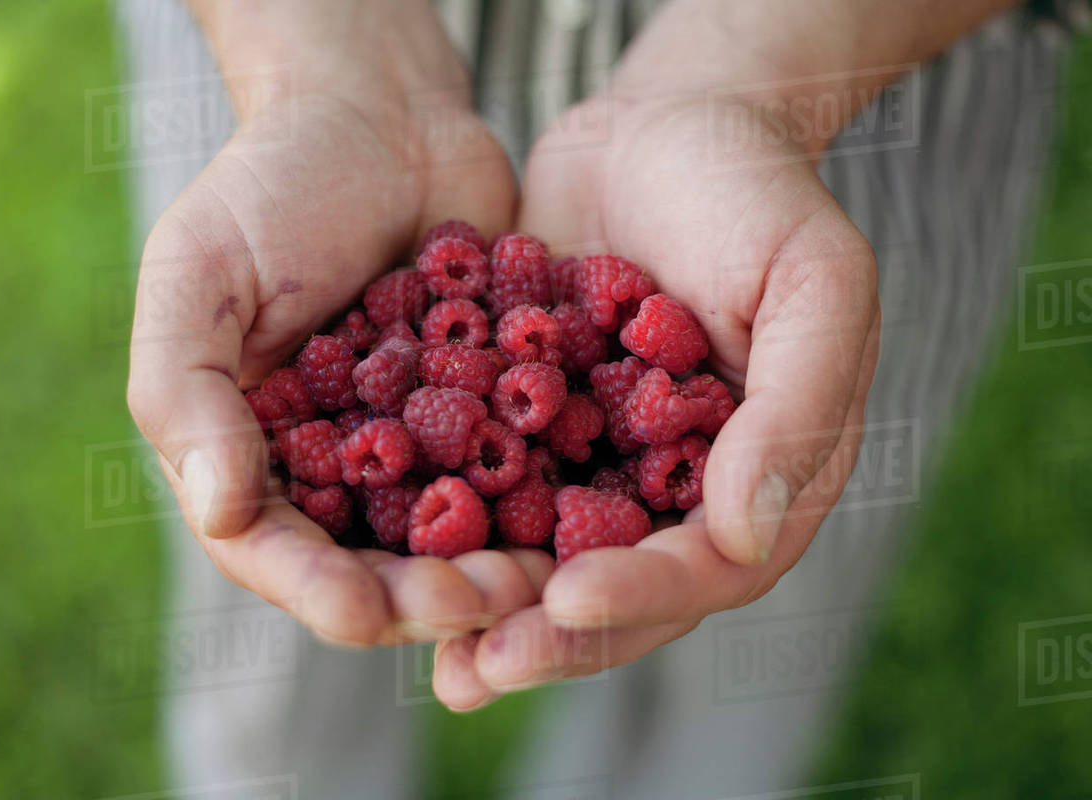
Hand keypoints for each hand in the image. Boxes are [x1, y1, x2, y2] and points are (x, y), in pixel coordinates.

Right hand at [127, 2, 548, 647]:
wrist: (387, 117)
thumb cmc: (273, 185)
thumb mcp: (200, 276)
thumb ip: (186, 394)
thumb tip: (220, 513)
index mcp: (254, 450)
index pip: (276, 551)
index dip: (319, 591)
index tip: (366, 612)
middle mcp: (340, 465)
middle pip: (378, 563)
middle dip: (426, 594)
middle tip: (482, 600)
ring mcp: (423, 445)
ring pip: (461, 536)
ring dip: (499, 566)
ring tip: (544, 576)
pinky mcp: (495, 410)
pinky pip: (524, 470)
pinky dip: (554, 499)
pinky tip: (593, 518)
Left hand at [432, 90, 879, 707]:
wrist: (664, 125)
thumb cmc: (756, 195)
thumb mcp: (813, 283)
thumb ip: (797, 408)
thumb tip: (745, 539)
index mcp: (762, 475)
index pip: (708, 565)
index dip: (642, 593)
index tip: (568, 597)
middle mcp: (678, 490)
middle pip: (619, 588)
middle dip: (550, 633)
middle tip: (479, 669)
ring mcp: (603, 464)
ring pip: (547, 558)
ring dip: (490, 610)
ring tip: (429, 652)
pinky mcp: (537, 428)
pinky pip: (493, 491)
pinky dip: (449, 529)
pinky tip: (392, 562)